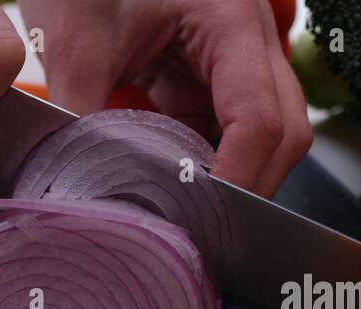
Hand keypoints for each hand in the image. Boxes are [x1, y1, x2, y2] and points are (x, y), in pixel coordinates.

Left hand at [19, 0, 310, 195]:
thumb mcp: (76, 39)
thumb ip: (79, 113)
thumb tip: (80, 187)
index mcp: (229, 21)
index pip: (261, 118)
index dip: (240, 177)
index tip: (209, 219)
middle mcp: (248, 42)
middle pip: (284, 133)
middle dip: (251, 188)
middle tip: (203, 235)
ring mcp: (233, 62)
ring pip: (262, 137)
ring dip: (231, 180)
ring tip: (186, 221)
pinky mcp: (210, 78)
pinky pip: (224, 133)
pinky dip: (205, 167)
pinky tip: (171, 193)